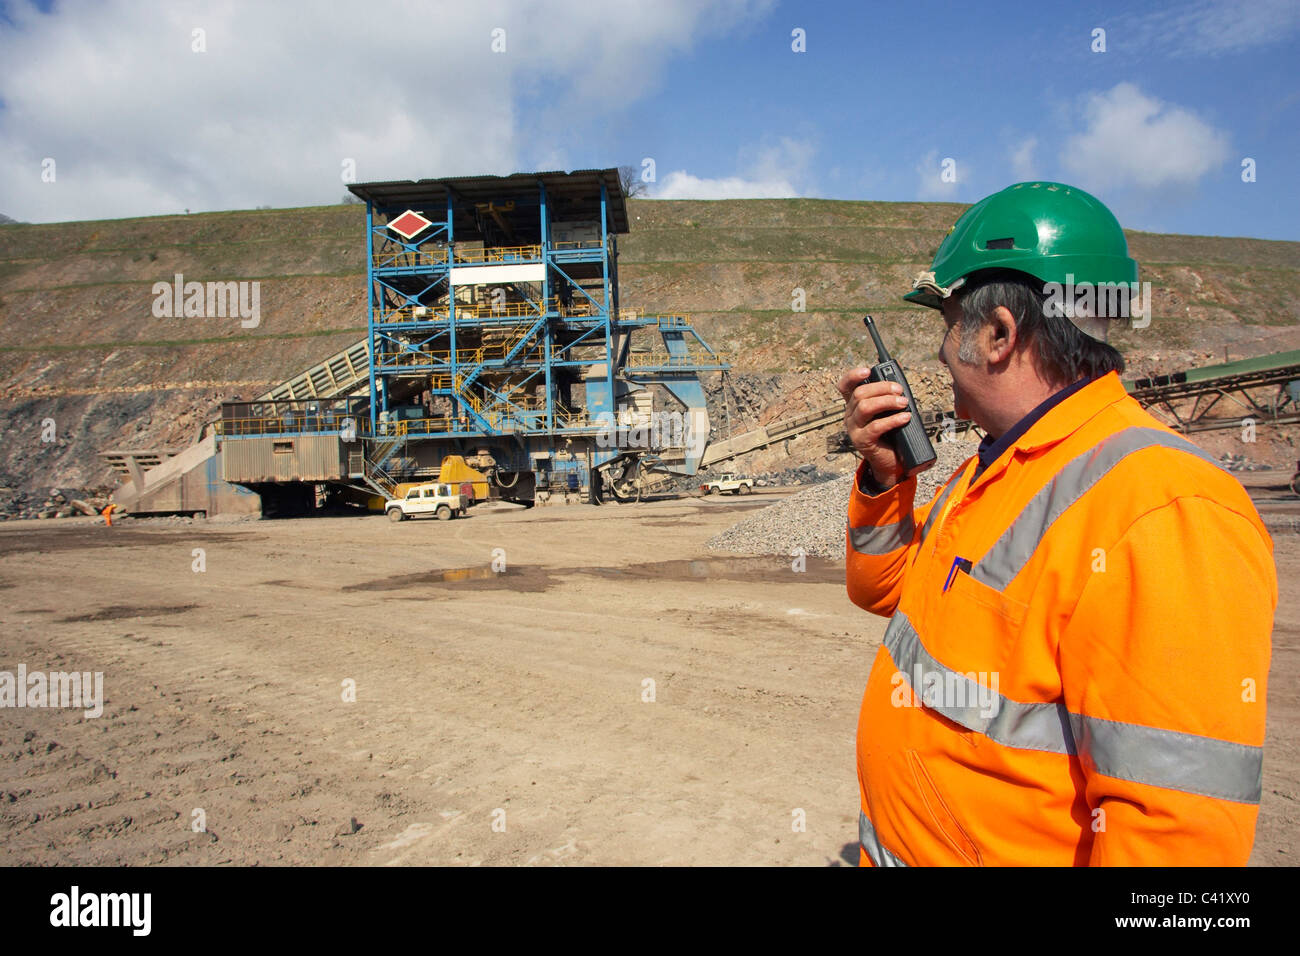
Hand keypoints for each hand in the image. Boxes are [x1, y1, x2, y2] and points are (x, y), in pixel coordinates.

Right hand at [837, 369, 911, 490]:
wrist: (891, 462)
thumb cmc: (892, 433)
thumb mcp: (889, 412)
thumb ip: (889, 397)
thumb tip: (898, 378)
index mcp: (854, 405)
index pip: (845, 386)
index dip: (853, 376)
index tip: (868, 371)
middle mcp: (850, 415)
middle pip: (860, 393)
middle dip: (882, 388)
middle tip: (900, 391)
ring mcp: (854, 429)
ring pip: (865, 407)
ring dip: (887, 401)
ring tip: (904, 403)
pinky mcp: (862, 441)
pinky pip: (876, 426)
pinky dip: (893, 420)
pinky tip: (905, 418)